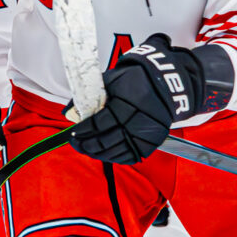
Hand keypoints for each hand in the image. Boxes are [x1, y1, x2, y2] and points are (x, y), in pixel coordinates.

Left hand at [69, 34, 230, 164]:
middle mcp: (141, 118)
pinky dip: (115, 157)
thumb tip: (70, 113)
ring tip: (86, 149)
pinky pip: (131, 155)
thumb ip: (91, 96)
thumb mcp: (112, 80)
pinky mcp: (153, 141)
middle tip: (77, 144)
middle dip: (89, 144)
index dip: (85, 129)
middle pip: (109, 138)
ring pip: (119, 149)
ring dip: (99, 153)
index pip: (102, 121)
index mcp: (130, 99)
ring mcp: (148, 132)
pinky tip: (103, 154)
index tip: (74, 132)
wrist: (166, 84)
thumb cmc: (136, 79)